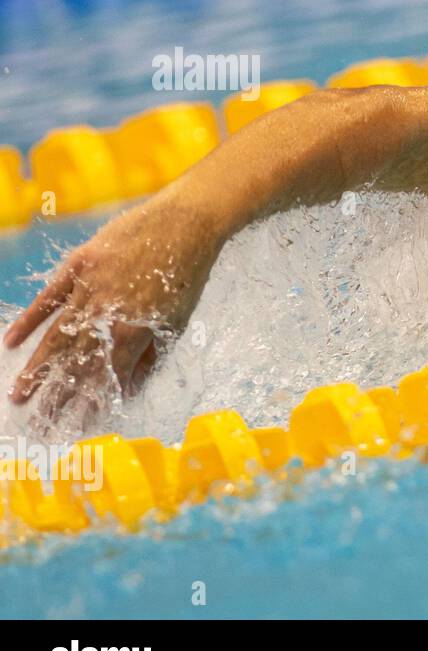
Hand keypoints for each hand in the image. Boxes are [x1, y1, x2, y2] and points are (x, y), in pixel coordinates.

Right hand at [3, 197, 221, 427]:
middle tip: (36, 423)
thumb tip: (128, 390)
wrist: (186, 223)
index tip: (73, 427)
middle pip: (74, 362)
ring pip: (56, 335)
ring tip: (18, 394)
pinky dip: (29, 320)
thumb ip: (150, 357)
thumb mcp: (176, 321)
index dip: (88, 403)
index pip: (105, 376)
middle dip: (54, 396)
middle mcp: (108, 312)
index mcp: (134, 330)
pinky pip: (48, 297)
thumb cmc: (185, 275)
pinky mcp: (79, 264)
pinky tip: (11, 344)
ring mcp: (89, 286)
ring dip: (36, 368)